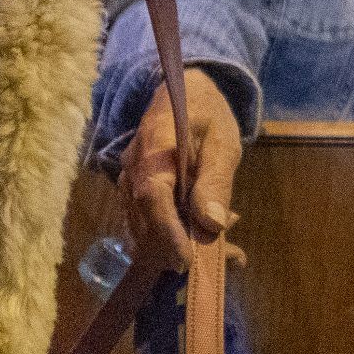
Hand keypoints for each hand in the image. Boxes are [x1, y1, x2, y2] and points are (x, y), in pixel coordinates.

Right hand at [124, 67, 243, 264]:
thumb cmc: (207, 114)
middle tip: (224, 259)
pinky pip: (144, 223)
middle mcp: (132, 169)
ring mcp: (127, 182)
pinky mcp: (133, 193)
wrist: (184, 93)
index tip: (187, 261)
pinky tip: (206, 237)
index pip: (151, 197)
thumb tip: (212, 224)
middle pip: (142, 222)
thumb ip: (216, 180)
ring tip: (226, 250)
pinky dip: (171, 238)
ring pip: (141, 229)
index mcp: (154, 148)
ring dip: (177, 247)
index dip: (167, 233)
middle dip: (176, 250)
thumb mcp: (223, 143)